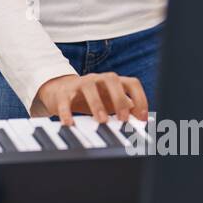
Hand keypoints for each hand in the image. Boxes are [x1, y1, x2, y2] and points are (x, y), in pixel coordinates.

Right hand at [30, 72, 147, 126]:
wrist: (61, 91)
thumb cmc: (92, 98)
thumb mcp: (110, 103)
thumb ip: (125, 109)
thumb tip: (141, 120)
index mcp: (113, 82)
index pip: (131, 83)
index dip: (140, 99)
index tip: (142, 118)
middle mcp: (98, 79)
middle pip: (111, 79)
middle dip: (119, 99)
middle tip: (123, 119)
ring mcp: (80, 83)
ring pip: (89, 86)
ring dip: (97, 104)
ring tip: (101, 121)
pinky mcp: (64, 92)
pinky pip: (65, 100)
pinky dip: (67, 112)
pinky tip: (70, 123)